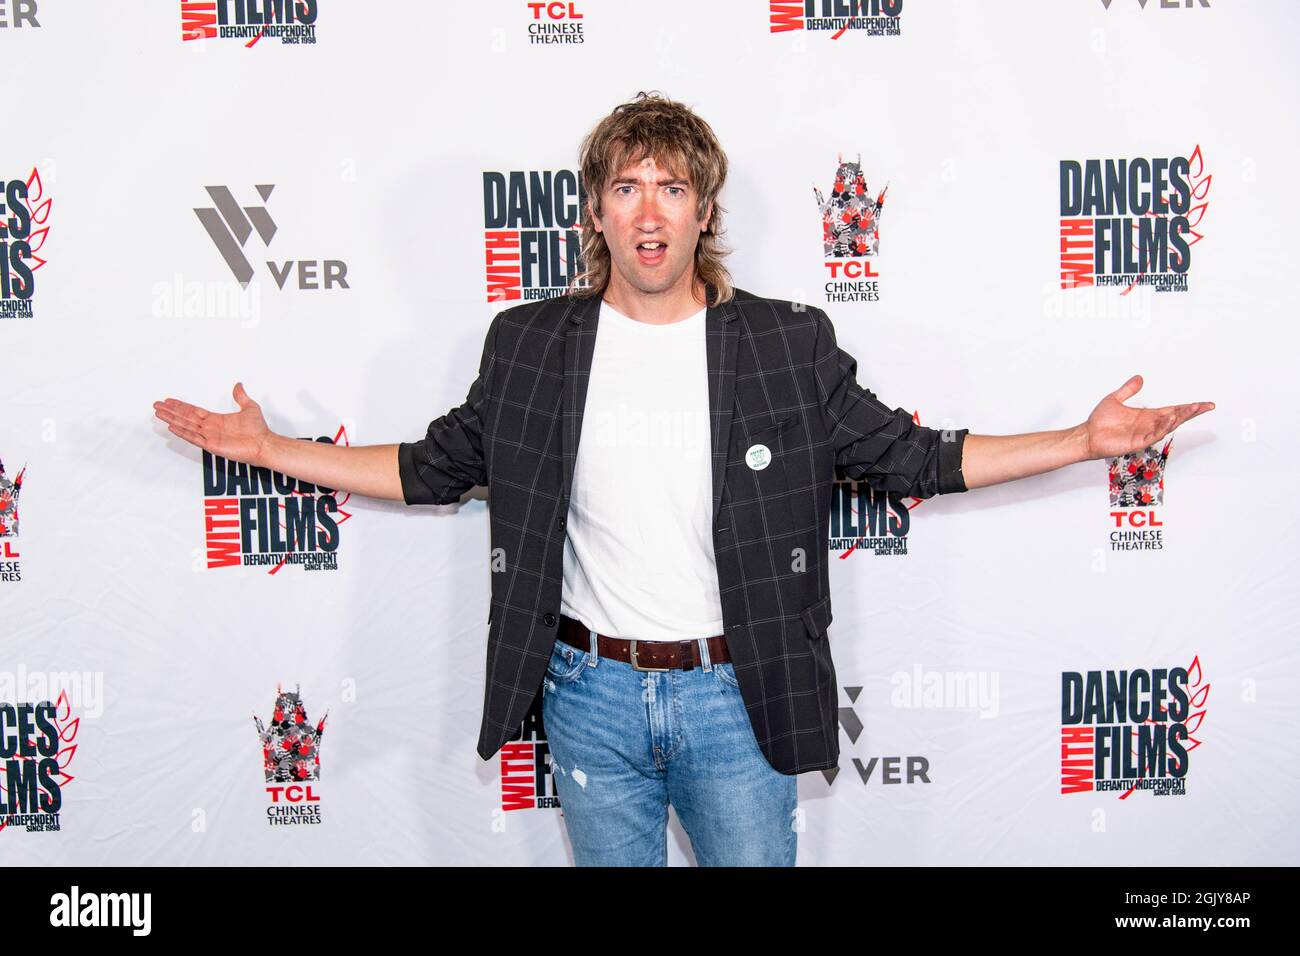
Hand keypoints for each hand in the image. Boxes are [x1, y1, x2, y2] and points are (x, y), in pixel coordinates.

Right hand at [153, 381, 273, 465]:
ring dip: (172, 419)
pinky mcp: (212, 445)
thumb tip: (238, 385)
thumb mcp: (249, 407)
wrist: (264, 444)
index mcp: (216, 420)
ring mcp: (210, 437)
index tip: (169, 401)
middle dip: (170, 411)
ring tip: (159, 413)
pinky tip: (172, 427)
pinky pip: (194, 438)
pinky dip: (182, 432)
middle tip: (156, 405)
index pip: (193, 411)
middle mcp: (210, 428)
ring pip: (186, 426)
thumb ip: (241, 396)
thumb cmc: (258, 430)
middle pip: (185, 417)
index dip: (181, 406)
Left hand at [1082, 375, 1214, 459]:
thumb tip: (1140, 377)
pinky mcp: (1137, 442)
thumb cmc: (1099, 421)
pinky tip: (1170, 419)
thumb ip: (1128, 389)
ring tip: (1190, 409)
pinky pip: (1154, 435)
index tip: (1205, 404)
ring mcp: (1144, 434)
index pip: (1173, 410)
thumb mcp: (1115, 399)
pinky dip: (1163, 427)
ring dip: (1179, 418)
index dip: (1189, 408)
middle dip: (1191, 412)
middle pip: (1175, 418)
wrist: (1087, 435)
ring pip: (1167, 426)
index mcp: (1147, 416)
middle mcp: (1149, 425)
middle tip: (1205, 406)